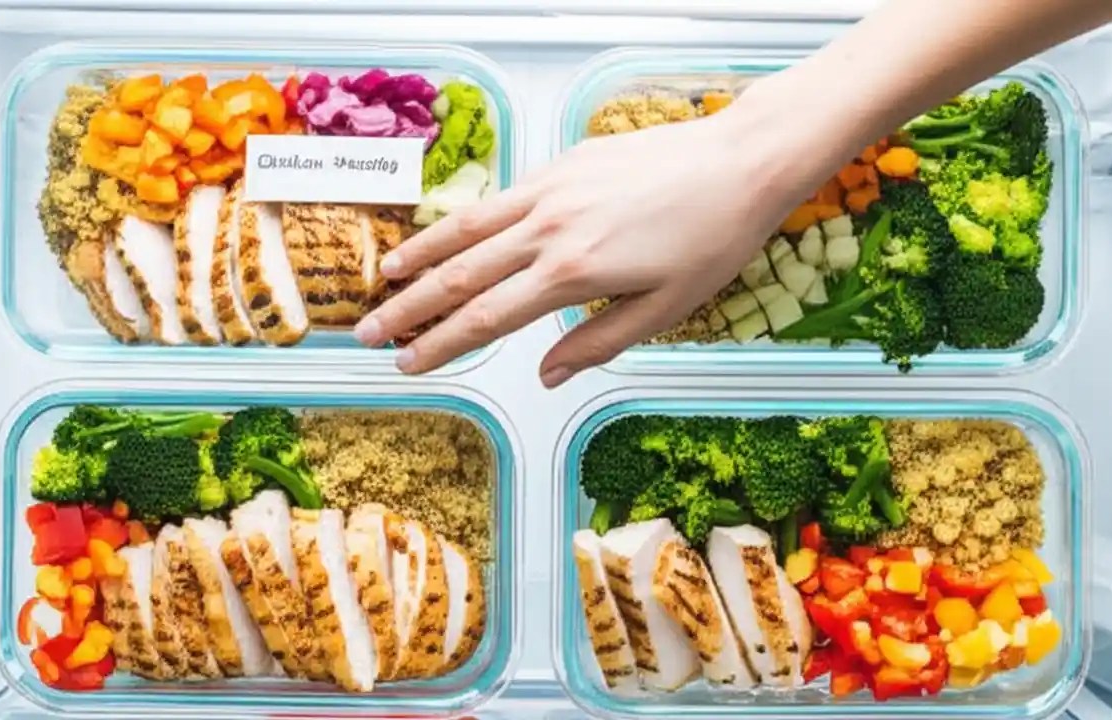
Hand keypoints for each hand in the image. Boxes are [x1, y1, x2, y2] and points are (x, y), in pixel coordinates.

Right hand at [353, 87, 834, 386]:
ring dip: (422, 254)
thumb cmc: (713, 241)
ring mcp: (551, 190)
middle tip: (370, 333)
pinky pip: (500, 196)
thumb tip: (543, 375)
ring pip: (468, 227)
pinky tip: (448, 232)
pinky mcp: (563, 163)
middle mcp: (549, 229)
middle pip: (462, 275)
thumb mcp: (665, 311)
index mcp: (572, 274)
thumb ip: (596, 344)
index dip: (440, 345)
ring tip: (384, 277)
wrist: (741, 161)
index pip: (486, 318)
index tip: (407, 363)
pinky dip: (464, 218)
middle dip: (410, 308)